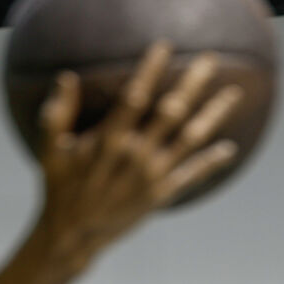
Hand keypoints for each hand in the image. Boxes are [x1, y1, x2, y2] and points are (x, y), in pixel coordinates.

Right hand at [31, 40, 244, 273]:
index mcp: (109, 140)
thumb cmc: (59, 188)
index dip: (151, 71)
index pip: (135, 97)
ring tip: (234, 93)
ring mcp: (152, 175)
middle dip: (193, 83)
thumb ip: (58, 113)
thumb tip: (67, 77)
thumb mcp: (50, 151)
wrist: (73, 235)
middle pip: (172, 111)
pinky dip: (212, 161)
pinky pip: (192, 174)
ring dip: (214, 114)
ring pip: (191, 139)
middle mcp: (136, 154)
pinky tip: (229, 148)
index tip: (164, 47)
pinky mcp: (161, 195)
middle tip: (211, 59)